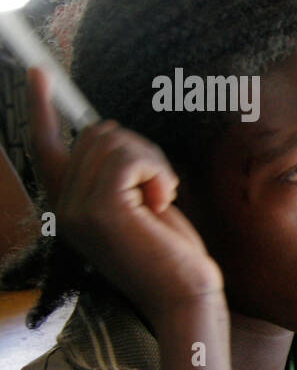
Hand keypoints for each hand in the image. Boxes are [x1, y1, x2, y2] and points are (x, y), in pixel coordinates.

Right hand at [28, 68, 222, 326]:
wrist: (183, 296)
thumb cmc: (171, 254)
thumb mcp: (139, 206)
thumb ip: (118, 176)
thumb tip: (110, 134)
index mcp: (71, 203)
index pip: (46, 147)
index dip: (42, 108)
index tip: (39, 73)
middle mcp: (64, 205)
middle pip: (97, 133)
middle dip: (140, 148)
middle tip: (159, 188)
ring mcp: (77, 207)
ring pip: (114, 140)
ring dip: (152, 161)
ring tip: (160, 199)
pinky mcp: (100, 209)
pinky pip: (129, 157)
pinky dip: (157, 171)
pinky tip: (163, 203)